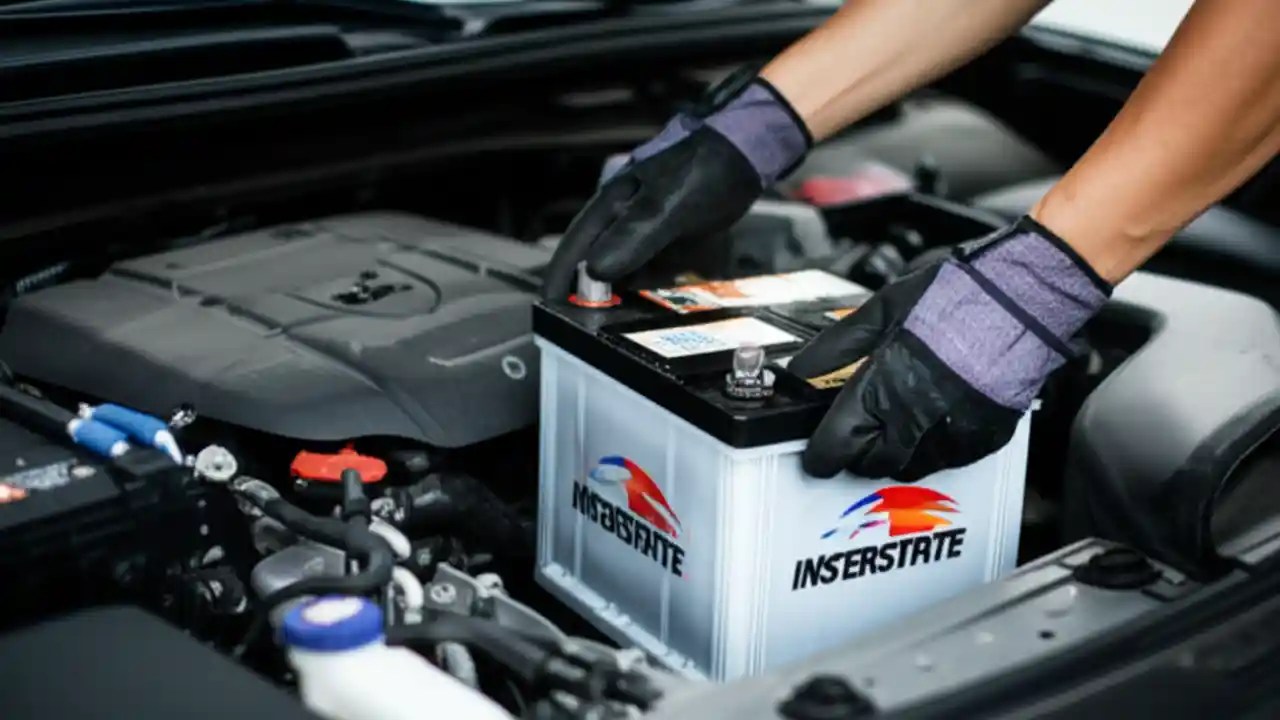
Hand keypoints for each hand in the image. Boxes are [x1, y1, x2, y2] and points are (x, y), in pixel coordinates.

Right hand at [541, 70, 810, 299]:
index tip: (549, 306)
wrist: (748, 152)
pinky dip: (649, 280)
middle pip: (596, 258)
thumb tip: (594, 272)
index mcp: (613, 204)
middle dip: (589, 289)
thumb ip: (631, 238)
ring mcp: (649, 222)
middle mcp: (625, 214)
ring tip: (619, 317)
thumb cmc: (704, 170)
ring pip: (624, 263)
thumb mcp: (665, 208)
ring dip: (621, 288)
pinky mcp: (672, 230)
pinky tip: (654, 295)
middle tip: (587, 320)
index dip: (560, 277)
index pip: (575, 245)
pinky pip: (653, 262)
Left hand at [789, 217, 1111, 480]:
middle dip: (857, 455)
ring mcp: (959, 429)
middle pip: (873, 462)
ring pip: (911, 468)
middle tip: (854, 435)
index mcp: (890, 379)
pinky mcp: (988, 435)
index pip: (842, 440)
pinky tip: (930, 423)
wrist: (1029, 292)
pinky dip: (932, 450)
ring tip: (891, 427)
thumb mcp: (885, 307)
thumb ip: (839, 344)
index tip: (817, 453)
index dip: (823, 452)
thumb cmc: (961, 292)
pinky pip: (949, 460)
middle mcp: (923, 412)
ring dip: (894, 456)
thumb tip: (801, 369)